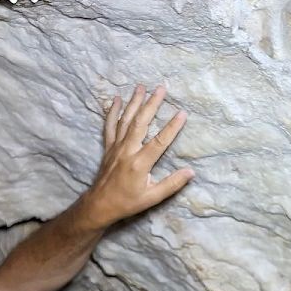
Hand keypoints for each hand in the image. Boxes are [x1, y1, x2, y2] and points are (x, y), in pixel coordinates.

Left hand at [79, 84, 193, 228]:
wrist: (100, 204)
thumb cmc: (128, 202)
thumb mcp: (152, 198)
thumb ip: (172, 184)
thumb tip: (191, 172)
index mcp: (140, 163)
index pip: (160, 141)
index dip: (172, 127)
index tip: (182, 113)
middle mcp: (127, 151)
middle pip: (141, 122)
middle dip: (151, 104)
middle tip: (161, 88)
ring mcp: (116, 147)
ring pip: (126, 120)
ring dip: (134, 102)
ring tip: (141, 86)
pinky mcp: (108, 147)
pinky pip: (110, 126)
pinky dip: (112, 112)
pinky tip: (116, 99)